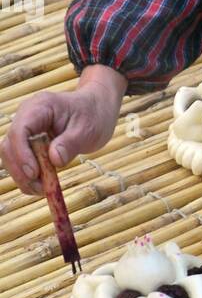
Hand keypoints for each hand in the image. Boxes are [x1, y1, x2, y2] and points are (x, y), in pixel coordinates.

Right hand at [0, 65, 127, 194]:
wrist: (95, 109)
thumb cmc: (93, 115)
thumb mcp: (87, 130)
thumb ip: (70, 144)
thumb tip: (54, 160)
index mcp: (39, 107)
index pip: (20, 130)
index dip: (22, 154)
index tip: (34, 173)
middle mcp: (26, 117)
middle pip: (9, 146)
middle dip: (21, 170)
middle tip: (41, 188)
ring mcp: (25, 130)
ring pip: (11, 157)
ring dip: (23, 177)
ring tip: (44, 189)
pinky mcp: (27, 143)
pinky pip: (20, 161)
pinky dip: (28, 176)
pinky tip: (43, 186)